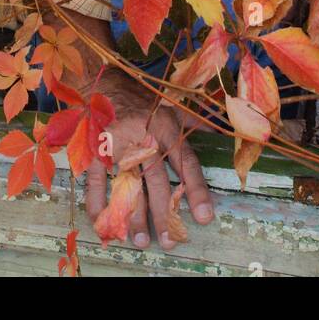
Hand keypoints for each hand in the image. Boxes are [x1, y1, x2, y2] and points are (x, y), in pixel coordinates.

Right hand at [84, 73, 213, 250]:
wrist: (102, 78)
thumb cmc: (140, 97)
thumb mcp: (170, 105)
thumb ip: (194, 122)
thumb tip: (223, 131)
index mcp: (166, 127)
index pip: (185, 163)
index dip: (196, 191)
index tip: (203, 217)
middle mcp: (144, 137)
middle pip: (156, 180)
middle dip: (163, 213)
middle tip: (170, 240)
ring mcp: (117, 143)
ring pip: (128, 185)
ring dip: (133, 216)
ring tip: (140, 240)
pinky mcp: (95, 148)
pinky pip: (97, 180)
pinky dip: (98, 203)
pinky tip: (103, 223)